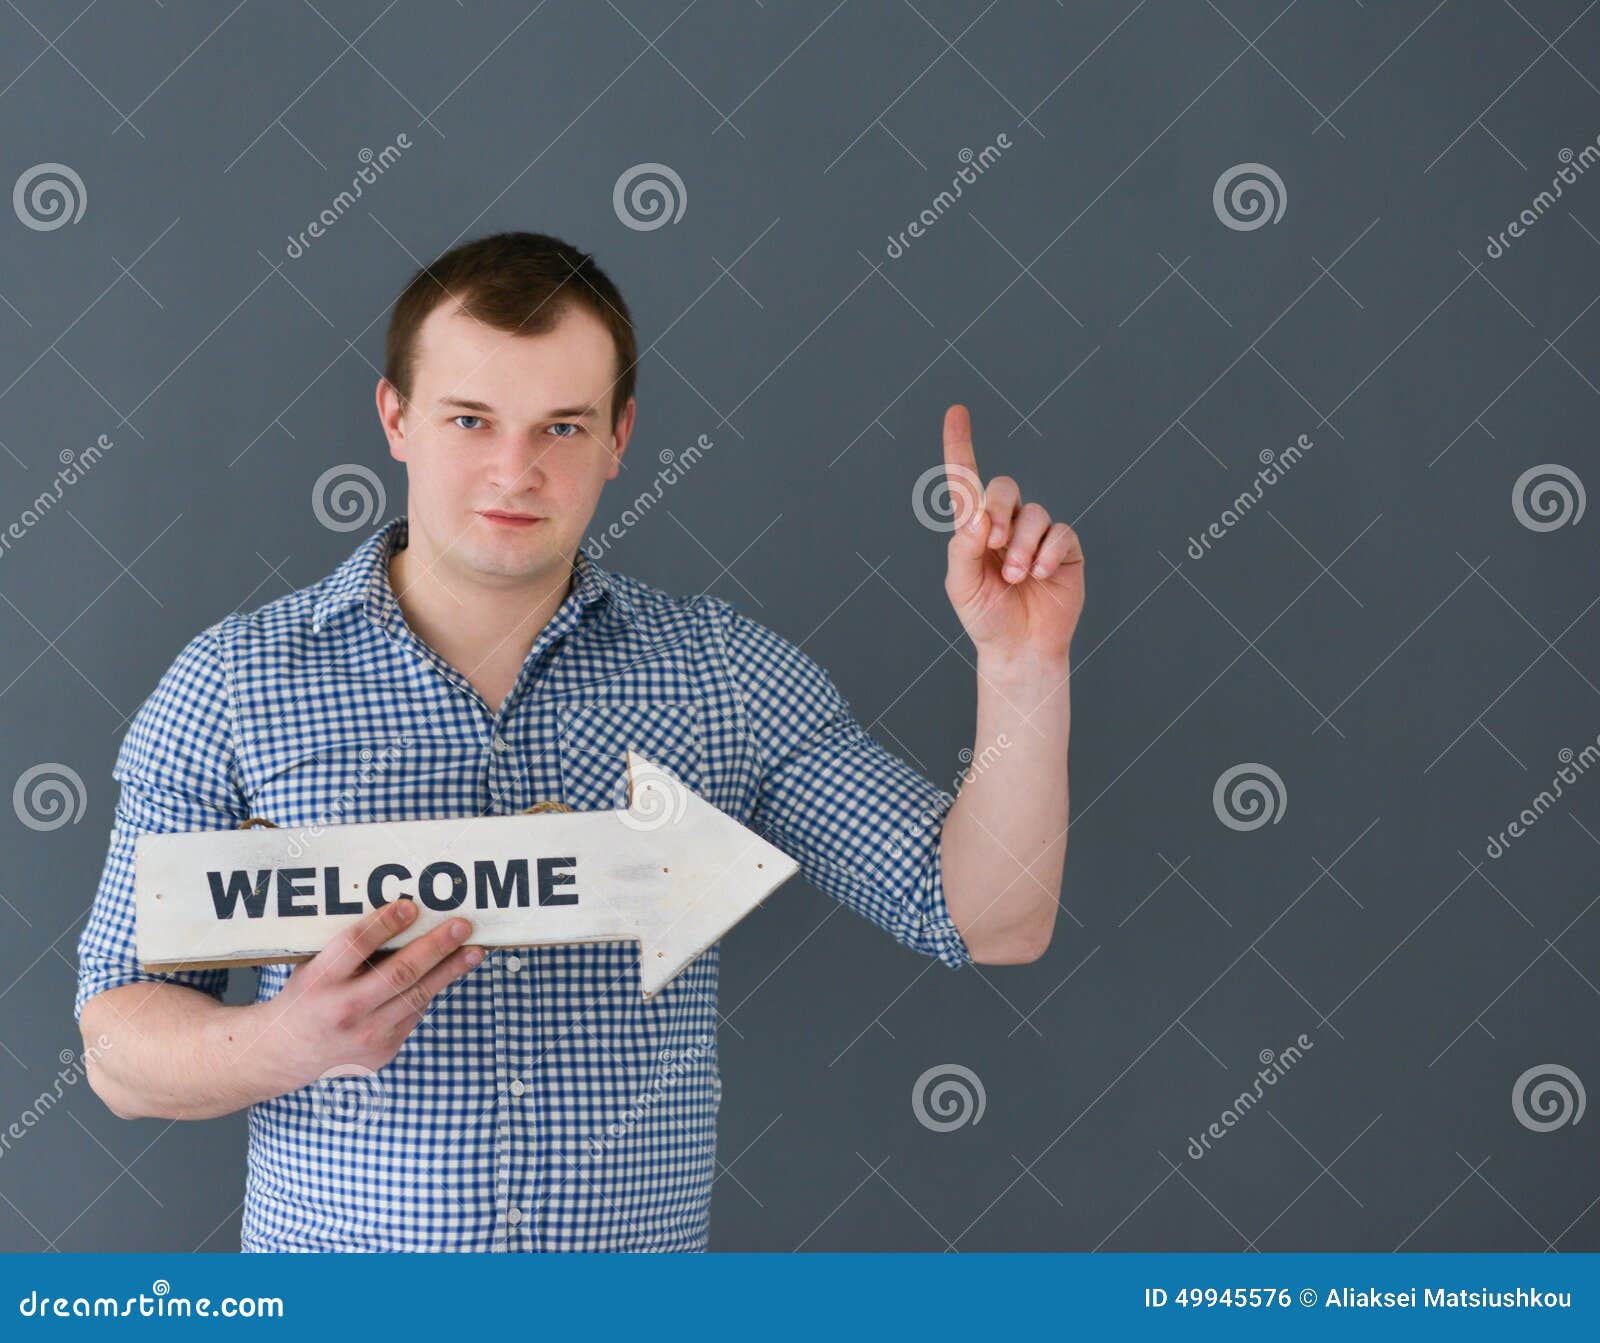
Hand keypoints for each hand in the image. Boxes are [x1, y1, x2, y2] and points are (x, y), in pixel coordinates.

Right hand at [253, 899, 482, 1091]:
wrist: (284, 1054)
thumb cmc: (306, 996)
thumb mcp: (314, 966)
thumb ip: (348, 948)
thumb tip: (402, 914)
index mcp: (319, 980)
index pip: (355, 946)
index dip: (384, 924)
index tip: (411, 905)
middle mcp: (343, 1010)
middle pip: (398, 973)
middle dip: (436, 947)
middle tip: (461, 925)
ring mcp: (365, 1035)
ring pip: (417, 996)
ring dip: (451, 970)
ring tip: (474, 950)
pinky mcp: (382, 1052)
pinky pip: (414, 1015)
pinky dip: (431, 991)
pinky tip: (448, 973)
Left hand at [941, 403, 1084, 665]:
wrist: (1019, 647)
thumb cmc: (985, 616)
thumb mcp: (961, 585)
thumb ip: (963, 548)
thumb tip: (976, 516)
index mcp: (975, 528)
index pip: (966, 480)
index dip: (960, 446)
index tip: (956, 412)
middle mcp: (1007, 524)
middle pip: (1003, 487)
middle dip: (998, 510)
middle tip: (992, 543)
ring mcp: (1037, 535)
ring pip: (1034, 514)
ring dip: (1021, 546)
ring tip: (1016, 576)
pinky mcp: (1065, 549)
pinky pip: (1059, 534)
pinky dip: (1047, 553)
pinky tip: (1040, 575)